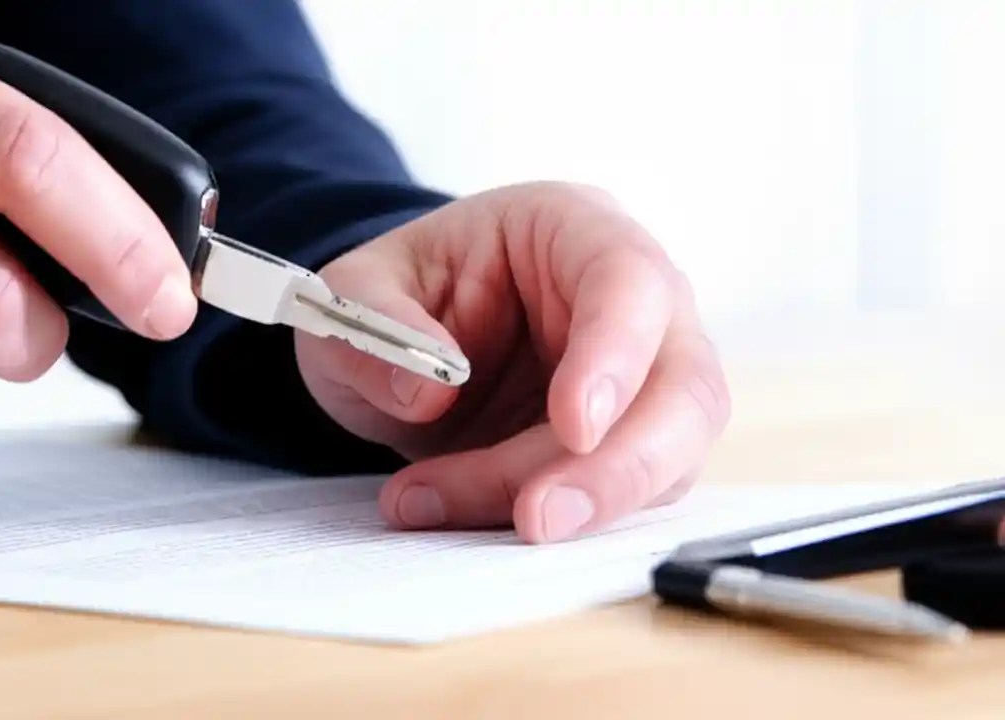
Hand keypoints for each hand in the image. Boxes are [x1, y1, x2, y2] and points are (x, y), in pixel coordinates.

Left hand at [296, 182, 729, 542]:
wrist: (402, 349)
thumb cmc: (396, 300)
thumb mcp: (351, 296)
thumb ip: (376, 326)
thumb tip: (427, 390)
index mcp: (573, 227)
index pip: (630, 280)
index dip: (616, 356)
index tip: (574, 428)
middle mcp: (634, 302)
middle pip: (683, 387)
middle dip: (616, 467)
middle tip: (535, 518)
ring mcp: (643, 379)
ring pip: (663, 458)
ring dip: (568, 503)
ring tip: (438, 503)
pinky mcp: (627, 447)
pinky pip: (624, 499)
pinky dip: (552, 521)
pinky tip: (462, 514)